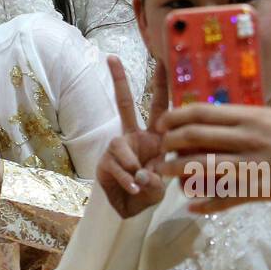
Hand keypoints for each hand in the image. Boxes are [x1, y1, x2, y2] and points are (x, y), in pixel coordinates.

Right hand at [97, 55, 168, 218]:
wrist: (131, 211)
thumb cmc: (152, 191)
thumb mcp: (164, 183)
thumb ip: (158, 177)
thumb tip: (142, 173)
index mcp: (156, 136)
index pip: (160, 107)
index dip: (161, 85)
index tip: (162, 61)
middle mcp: (136, 136)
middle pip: (125, 105)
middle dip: (119, 81)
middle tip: (112, 58)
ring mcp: (119, 148)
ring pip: (119, 144)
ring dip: (131, 164)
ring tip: (139, 182)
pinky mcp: (106, 162)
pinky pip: (114, 165)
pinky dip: (127, 179)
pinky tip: (134, 188)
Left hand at [155, 104, 270, 213]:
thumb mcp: (264, 116)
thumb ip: (234, 118)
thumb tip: (197, 119)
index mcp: (247, 117)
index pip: (200, 113)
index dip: (174, 118)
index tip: (160, 124)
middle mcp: (247, 139)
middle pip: (195, 138)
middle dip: (169, 143)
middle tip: (160, 148)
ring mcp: (252, 166)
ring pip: (204, 168)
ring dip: (178, 171)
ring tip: (166, 172)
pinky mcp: (258, 191)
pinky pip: (225, 199)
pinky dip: (205, 204)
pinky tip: (191, 206)